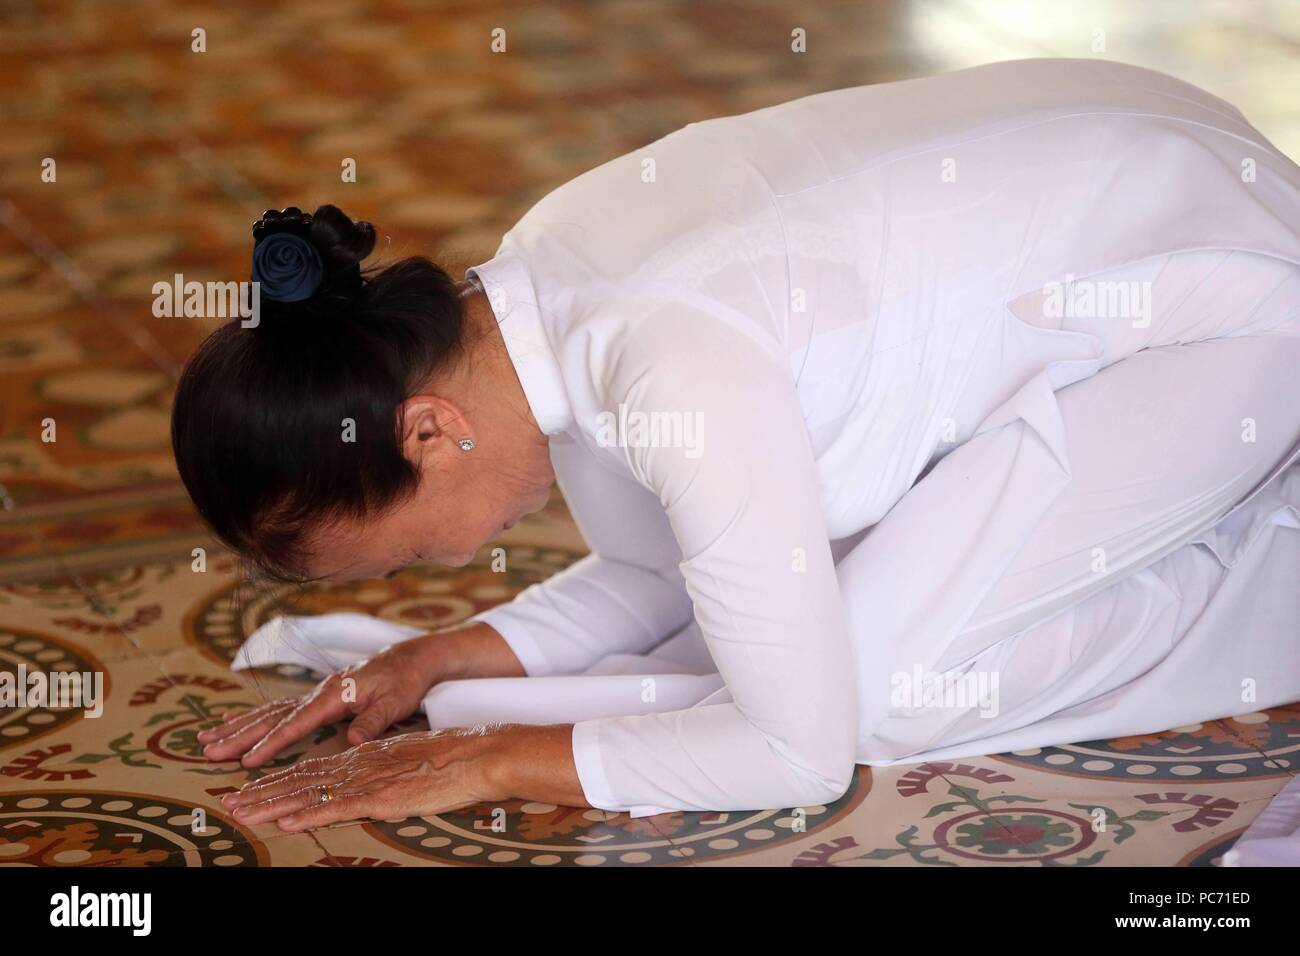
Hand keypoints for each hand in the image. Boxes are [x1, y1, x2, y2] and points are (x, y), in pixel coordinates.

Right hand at [198, 622, 521, 767]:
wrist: (412, 658)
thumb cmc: (405, 681)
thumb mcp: (396, 702)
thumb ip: (372, 721)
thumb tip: (352, 740)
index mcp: (335, 693)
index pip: (297, 722)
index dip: (273, 742)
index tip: (249, 760)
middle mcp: (319, 692)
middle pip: (273, 716)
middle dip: (241, 735)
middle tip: (209, 751)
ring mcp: (315, 693)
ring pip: (270, 712)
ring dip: (238, 727)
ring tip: (207, 740)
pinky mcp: (317, 696)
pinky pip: (278, 708)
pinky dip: (254, 718)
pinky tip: (232, 724)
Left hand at [220, 724, 580, 830]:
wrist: (481, 753)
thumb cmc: (452, 759)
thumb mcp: (407, 760)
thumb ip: (380, 766)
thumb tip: (358, 770)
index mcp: (365, 756)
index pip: (314, 769)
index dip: (279, 779)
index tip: (250, 789)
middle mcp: (360, 764)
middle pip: (303, 779)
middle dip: (263, 792)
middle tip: (229, 804)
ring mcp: (370, 780)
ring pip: (312, 793)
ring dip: (274, 804)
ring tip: (243, 813)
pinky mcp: (383, 796)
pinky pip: (340, 808)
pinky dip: (311, 815)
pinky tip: (287, 822)